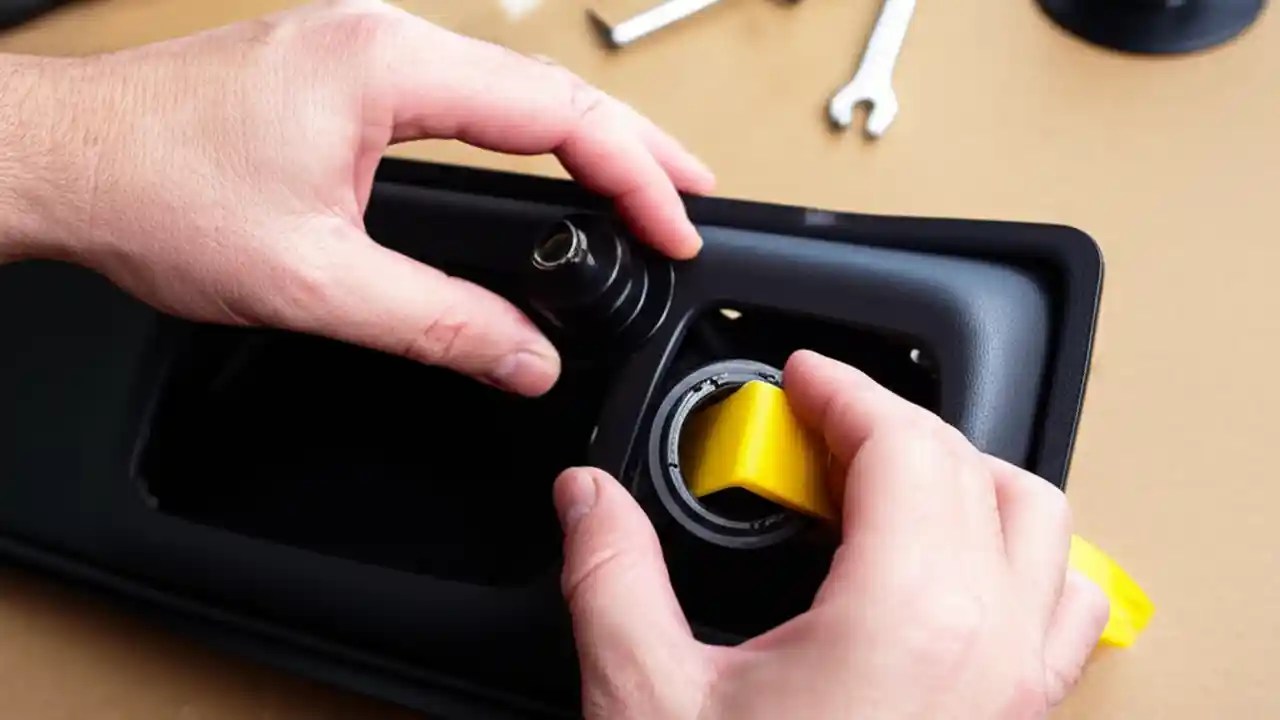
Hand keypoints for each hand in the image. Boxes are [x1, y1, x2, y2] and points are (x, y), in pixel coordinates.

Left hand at [0, 0, 712, 395]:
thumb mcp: (311, 280)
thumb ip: (435, 322)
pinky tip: (543, 158)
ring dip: (581, 136)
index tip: (675, 225)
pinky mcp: (340, 73)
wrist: (57, 162)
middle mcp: (381, 40)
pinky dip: (521, 134)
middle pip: (547, 89)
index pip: (555, 117)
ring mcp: (360, 50)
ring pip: (507, 88)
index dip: (634, 174)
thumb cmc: (150, 192)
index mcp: (387, 68)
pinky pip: (462, 95)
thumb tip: (523, 356)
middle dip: (634, 145)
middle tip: (694, 194)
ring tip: (643, 180)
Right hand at [552, 351, 1109, 718]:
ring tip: (886, 482)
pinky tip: (952, 568)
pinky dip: (1019, 556)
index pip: (904, 445)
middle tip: (812, 430)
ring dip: (968, 478)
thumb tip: (588, 500)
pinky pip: (1061, 606)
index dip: (843, 390)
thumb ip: (611, 576)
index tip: (801, 379)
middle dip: (888, 424)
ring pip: (1040, 526)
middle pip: (971, 465)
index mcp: (905, 619)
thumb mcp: (650, 700)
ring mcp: (1015, 687)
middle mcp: (986, 644)